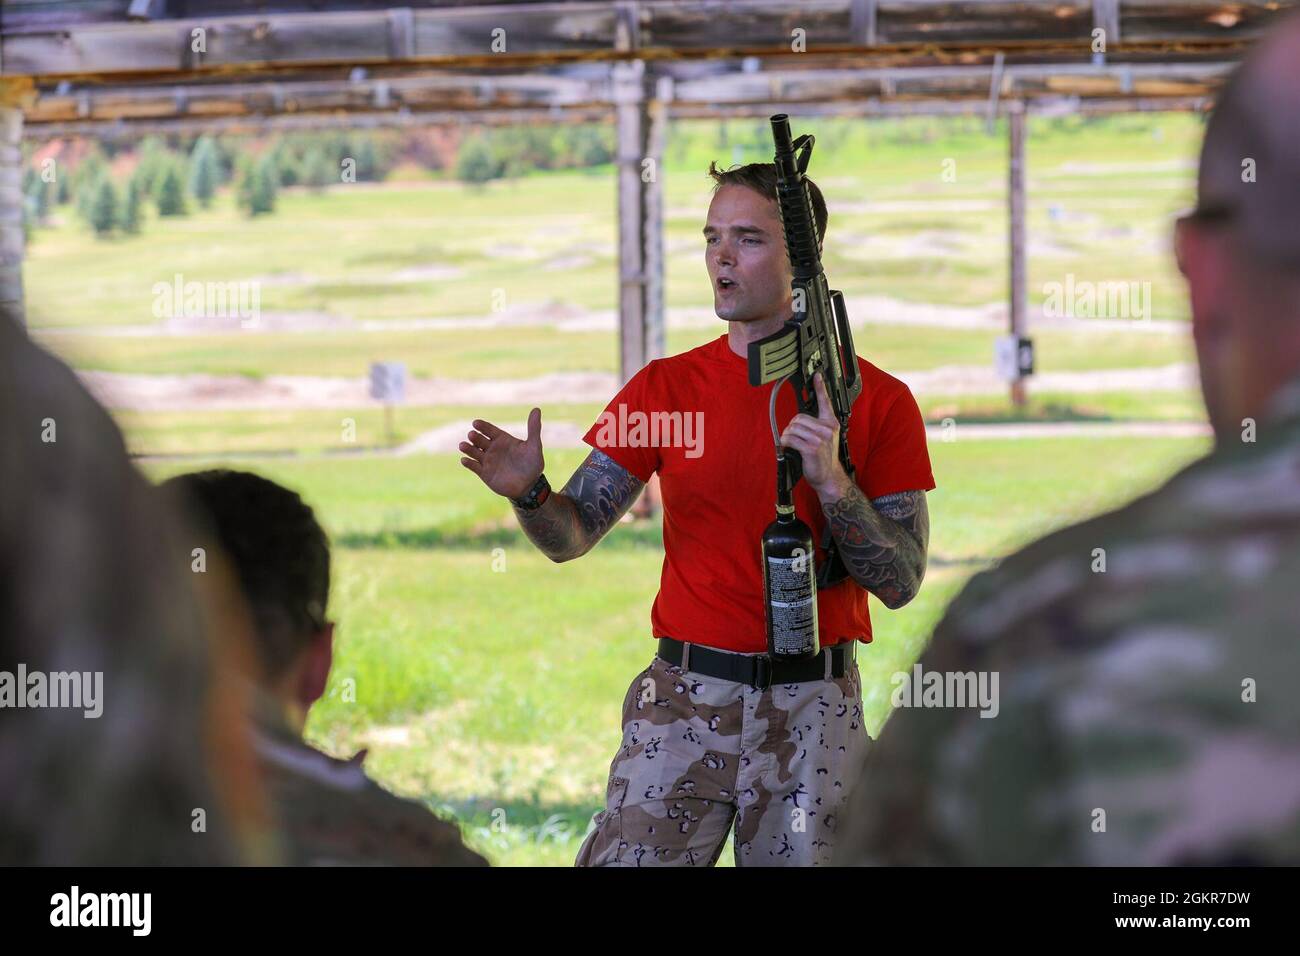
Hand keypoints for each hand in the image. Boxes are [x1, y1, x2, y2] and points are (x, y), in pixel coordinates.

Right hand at [460, 408, 544, 498]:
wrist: (529, 486)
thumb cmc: (532, 464)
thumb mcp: (534, 446)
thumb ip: (533, 428)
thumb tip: (536, 409)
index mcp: (502, 439)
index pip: (489, 430)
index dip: (483, 426)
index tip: (476, 423)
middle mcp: (492, 448)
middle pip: (480, 440)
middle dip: (475, 437)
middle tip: (472, 435)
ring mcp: (487, 461)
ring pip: (474, 452)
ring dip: (468, 448)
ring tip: (462, 445)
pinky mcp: (484, 473)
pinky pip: (474, 467)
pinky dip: (468, 463)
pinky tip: (464, 460)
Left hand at [778, 372, 850, 499]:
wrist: (828, 476)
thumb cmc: (824, 458)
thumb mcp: (826, 438)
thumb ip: (817, 426)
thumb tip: (798, 421)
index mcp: (831, 423)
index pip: (825, 402)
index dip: (820, 387)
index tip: (817, 375)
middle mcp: (827, 429)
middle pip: (799, 417)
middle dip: (792, 427)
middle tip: (794, 437)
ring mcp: (820, 438)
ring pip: (793, 427)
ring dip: (787, 435)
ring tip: (792, 443)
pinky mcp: (812, 448)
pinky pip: (791, 439)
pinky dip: (786, 443)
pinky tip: (788, 447)